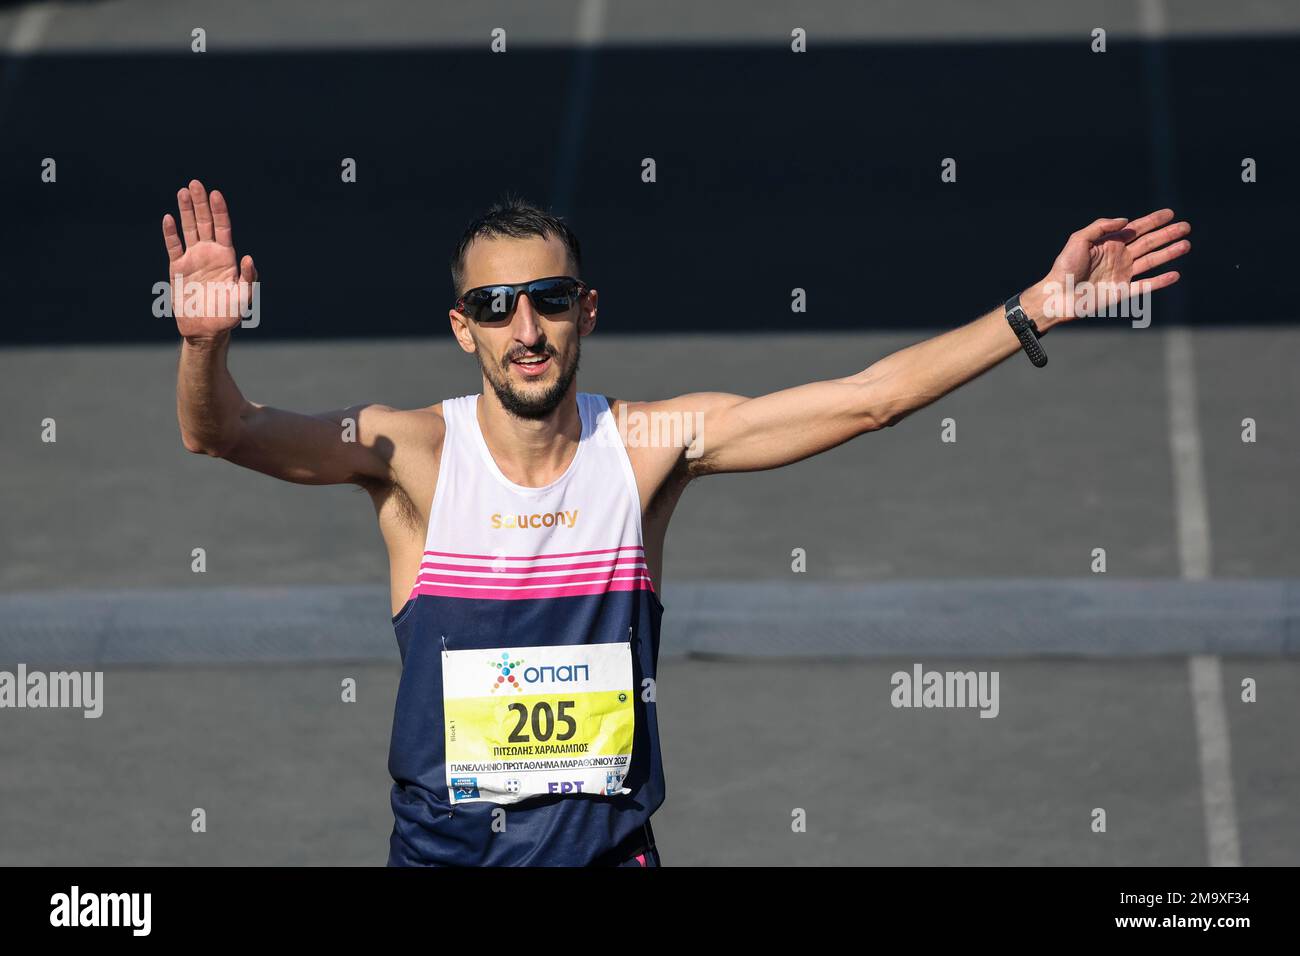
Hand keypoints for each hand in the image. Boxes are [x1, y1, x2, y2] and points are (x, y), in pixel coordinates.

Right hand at [162, 180, 257, 340]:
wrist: (206, 330)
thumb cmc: (229, 315)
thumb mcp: (243, 297)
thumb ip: (248, 277)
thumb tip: (247, 257)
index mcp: (226, 258)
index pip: (223, 228)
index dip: (219, 211)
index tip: (215, 193)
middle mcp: (209, 254)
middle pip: (204, 223)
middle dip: (201, 203)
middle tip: (195, 183)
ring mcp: (193, 259)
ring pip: (188, 230)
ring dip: (185, 211)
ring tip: (183, 191)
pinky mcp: (178, 268)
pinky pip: (173, 246)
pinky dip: (170, 233)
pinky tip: (168, 218)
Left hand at [1023, 209, 1190, 327]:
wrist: (1058, 295)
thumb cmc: (1064, 267)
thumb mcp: (1079, 240)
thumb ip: (1101, 227)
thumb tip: (1125, 221)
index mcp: (1110, 243)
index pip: (1136, 229)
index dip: (1153, 220)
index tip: (1170, 213)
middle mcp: (1119, 257)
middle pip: (1149, 242)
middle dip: (1167, 234)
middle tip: (1186, 226)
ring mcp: (1122, 274)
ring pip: (1151, 261)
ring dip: (1169, 253)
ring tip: (1186, 244)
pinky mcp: (1122, 292)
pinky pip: (1145, 286)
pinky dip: (1160, 281)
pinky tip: (1175, 274)